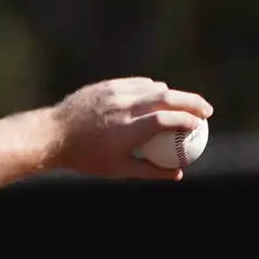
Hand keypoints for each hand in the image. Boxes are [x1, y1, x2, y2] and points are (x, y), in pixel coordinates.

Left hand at [44, 77, 213, 180]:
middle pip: (167, 97)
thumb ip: (150, 171)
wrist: (52, 134)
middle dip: (193, 102)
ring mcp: (115, 93)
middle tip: (206, 111)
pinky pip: (137, 84)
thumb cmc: (86, 157)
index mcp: (128, 129)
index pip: (168, 119)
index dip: (189, 120)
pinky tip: (159, 97)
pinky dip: (152, 89)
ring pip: (153, 87)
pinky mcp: (107, 85)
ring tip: (185, 104)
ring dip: (174, 94)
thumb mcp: (118, 169)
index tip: (201, 126)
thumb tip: (178, 174)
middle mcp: (124, 107)